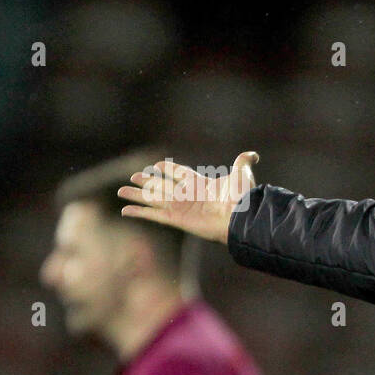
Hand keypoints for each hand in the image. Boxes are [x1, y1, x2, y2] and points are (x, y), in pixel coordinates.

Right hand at [117, 151, 260, 243]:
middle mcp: (188, 196)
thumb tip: (253, 154)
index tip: (156, 165)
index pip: (180, 174)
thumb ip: (243, 162)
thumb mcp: (242, 174)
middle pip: (162, 186)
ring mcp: (180, 208)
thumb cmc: (241, 197)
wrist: (241, 217)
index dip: (168, 169)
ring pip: (152, 199)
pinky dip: (138, 213)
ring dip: (136, 195)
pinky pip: (152, 215)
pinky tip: (125, 211)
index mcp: (201, 184)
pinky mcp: (175, 219)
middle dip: (148, 182)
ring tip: (121, 191)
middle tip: (133, 177)